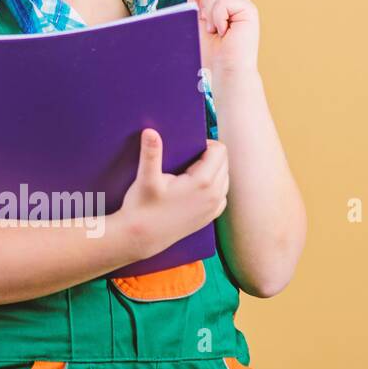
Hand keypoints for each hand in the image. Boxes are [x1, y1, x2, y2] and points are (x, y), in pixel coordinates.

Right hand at [119, 128, 228, 258]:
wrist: (141, 237)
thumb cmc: (142, 207)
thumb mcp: (145, 178)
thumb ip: (151, 153)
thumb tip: (150, 131)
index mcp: (203, 182)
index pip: (219, 151)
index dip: (206, 143)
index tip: (189, 146)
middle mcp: (214, 196)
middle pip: (224, 163)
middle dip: (209, 155)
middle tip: (186, 157)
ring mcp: (213, 208)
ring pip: (225, 178)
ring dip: (213, 170)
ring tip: (189, 170)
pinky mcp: (209, 217)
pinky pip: (222, 195)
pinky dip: (214, 186)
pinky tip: (196, 187)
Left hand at [187, 0, 259, 75]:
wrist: (224, 69)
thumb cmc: (211, 51)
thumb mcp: (196, 21)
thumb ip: (196, 1)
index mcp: (225, 6)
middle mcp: (238, 3)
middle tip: (206, 22)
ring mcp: (245, 6)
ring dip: (210, 10)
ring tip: (215, 29)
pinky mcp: (249, 11)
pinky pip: (225, 1)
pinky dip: (218, 16)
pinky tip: (223, 30)